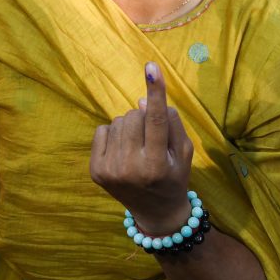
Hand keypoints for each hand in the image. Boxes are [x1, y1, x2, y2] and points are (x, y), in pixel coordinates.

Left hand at [90, 62, 193, 235]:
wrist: (155, 213)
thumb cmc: (174, 177)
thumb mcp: (184, 152)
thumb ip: (170, 124)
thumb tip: (142, 101)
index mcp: (156, 164)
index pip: (157, 120)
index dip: (155, 91)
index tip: (151, 67)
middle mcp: (131, 168)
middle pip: (135, 115)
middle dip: (145, 119)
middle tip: (152, 140)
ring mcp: (110, 170)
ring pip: (119, 121)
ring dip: (130, 127)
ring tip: (138, 148)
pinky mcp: (96, 171)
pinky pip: (102, 130)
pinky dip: (114, 135)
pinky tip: (123, 152)